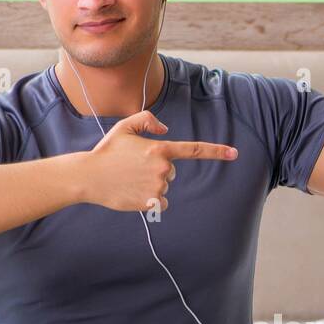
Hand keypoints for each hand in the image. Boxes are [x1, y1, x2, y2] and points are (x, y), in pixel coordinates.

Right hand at [72, 111, 237, 212]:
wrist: (89, 176)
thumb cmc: (107, 151)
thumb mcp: (125, 127)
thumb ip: (148, 120)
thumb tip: (166, 130)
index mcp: (160, 149)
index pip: (194, 150)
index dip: (216, 151)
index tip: (234, 153)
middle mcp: (164, 169)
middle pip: (171, 171)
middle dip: (157, 170)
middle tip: (133, 167)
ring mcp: (159, 187)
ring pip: (165, 187)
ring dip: (152, 185)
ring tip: (129, 179)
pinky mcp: (152, 203)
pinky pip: (161, 203)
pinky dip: (150, 200)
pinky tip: (133, 193)